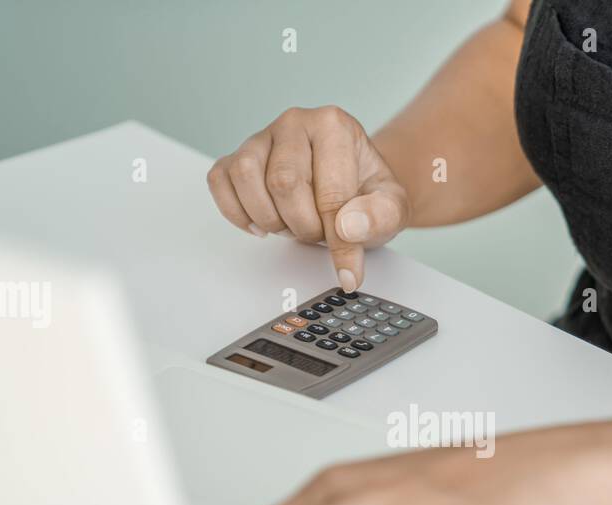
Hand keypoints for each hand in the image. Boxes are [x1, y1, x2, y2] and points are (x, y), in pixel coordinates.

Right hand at [205, 106, 410, 291]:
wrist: (352, 185)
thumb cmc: (366, 193)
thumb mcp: (391, 208)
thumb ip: (380, 217)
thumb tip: (349, 226)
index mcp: (334, 126)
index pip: (329, 191)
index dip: (338, 241)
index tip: (348, 273)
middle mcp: (295, 123)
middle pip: (283, 183)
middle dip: (303, 225)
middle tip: (319, 233)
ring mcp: (261, 138)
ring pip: (246, 178)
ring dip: (269, 218)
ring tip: (292, 224)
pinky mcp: (237, 156)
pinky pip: (220, 181)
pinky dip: (237, 211)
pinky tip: (262, 223)